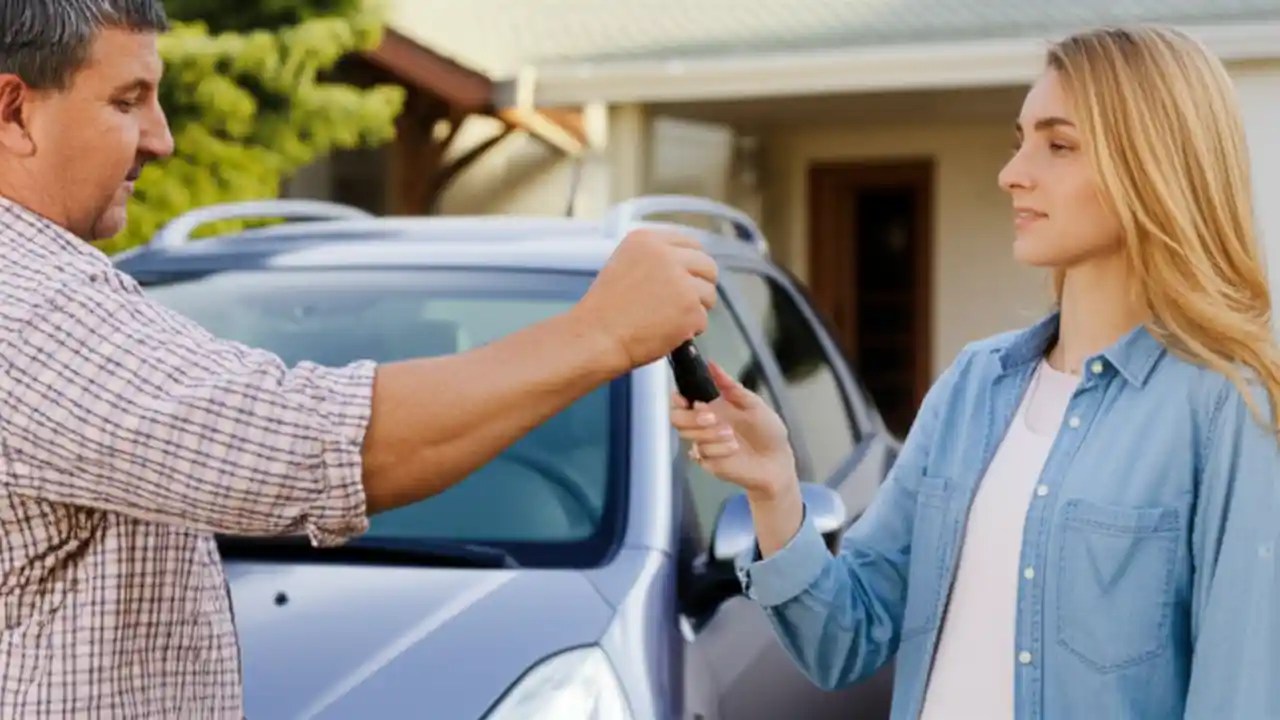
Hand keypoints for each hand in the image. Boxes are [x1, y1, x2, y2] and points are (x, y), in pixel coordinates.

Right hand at [574, 228, 717, 370]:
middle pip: (707, 266)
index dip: (693, 264)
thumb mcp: (623, 265)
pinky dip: (689, 330)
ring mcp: (682, 282)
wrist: (597, 336)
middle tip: (687, 303)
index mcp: (647, 240)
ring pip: (709, 294)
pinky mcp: (690, 309)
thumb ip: (653, 259)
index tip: (689, 277)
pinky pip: (702, 320)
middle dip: (701, 285)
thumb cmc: (605, 309)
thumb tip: (685, 267)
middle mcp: (667, 256)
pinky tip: (667, 332)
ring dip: (696, 309)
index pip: (690, 244)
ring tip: (670, 320)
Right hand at [670, 360, 797, 498]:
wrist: (777, 460)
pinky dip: (717, 449)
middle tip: (712, 417)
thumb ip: (730, 386)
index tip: (684, 399)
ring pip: (687, 436)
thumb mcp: (753, 404)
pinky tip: (734, 449)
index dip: (677, 398)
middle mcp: (703, 425)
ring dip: (709, 433)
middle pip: (676, 418)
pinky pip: (700, 453)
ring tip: (732, 436)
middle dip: (692, 417)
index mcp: (711, 408)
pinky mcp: (708, 462)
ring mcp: (704, 444)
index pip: (680, 401)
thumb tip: (712, 364)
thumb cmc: (767, 431)